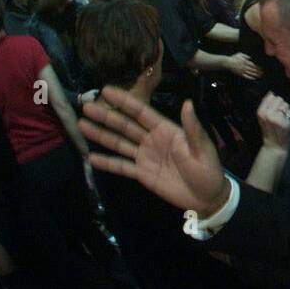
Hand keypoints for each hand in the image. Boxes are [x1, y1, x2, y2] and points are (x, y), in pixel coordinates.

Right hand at [79, 89, 229, 217]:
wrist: (207, 197)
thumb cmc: (208, 169)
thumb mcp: (202, 148)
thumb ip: (192, 127)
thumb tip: (187, 102)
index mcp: (166, 130)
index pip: (142, 112)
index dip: (125, 101)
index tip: (107, 90)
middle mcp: (152, 140)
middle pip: (125, 126)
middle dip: (106, 116)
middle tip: (85, 106)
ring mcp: (145, 157)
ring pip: (119, 143)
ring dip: (101, 135)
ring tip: (81, 126)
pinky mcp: (142, 174)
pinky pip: (121, 167)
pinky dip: (107, 162)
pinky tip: (90, 157)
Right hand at [228, 53, 260, 79]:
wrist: (227, 62)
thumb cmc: (233, 58)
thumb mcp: (239, 54)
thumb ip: (245, 56)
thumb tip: (250, 58)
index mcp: (245, 62)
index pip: (253, 65)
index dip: (258, 67)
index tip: (262, 68)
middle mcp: (245, 66)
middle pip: (253, 69)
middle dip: (258, 71)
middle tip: (263, 73)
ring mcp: (242, 70)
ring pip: (250, 73)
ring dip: (256, 75)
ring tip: (259, 76)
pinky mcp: (240, 74)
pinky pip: (246, 76)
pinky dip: (250, 77)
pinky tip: (253, 78)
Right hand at [256, 93, 289, 148]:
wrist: (274, 143)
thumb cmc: (270, 129)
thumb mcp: (264, 116)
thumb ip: (266, 104)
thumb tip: (271, 92)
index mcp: (260, 111)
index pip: (271, 96)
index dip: (274, 102)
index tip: (273, 110)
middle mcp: (267, 113)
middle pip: (279, 98)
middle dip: (281, 105)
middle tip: (279, 115)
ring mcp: (275, 117)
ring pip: (286, 104)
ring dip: (286, 110)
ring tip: (282, 119)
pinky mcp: (283, 121)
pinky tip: (286, 122)